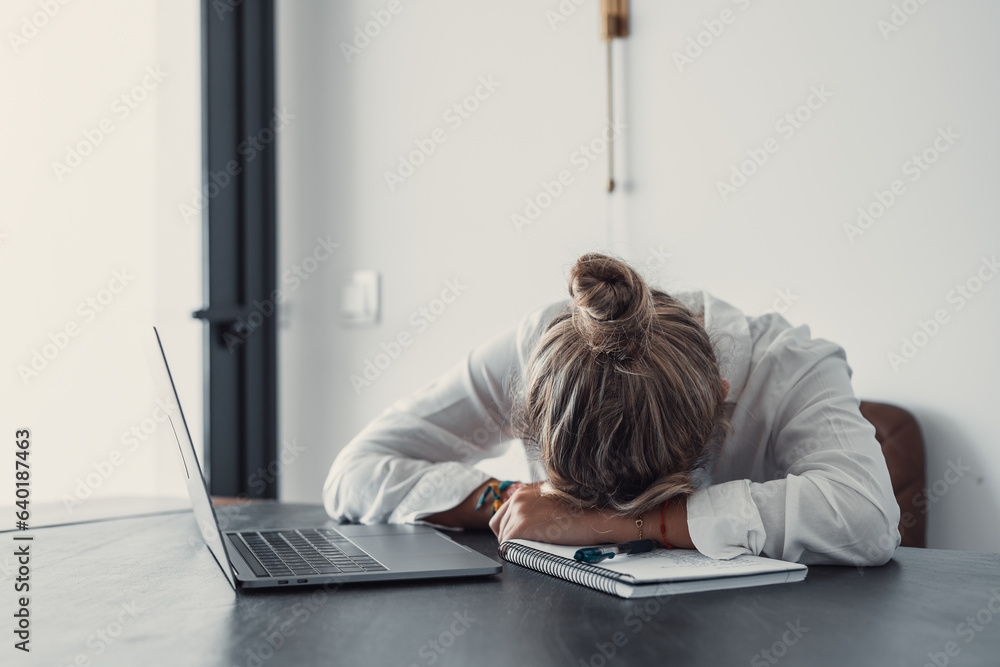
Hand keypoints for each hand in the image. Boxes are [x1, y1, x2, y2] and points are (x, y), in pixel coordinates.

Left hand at [489, 484, 625, 545]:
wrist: (595, 516)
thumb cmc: (581, 512)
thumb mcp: (554, 503)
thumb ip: (538, 509)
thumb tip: (533, 524)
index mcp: (526, 492)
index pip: (503, 513)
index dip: (509, 529)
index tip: (517, 538)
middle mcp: (518, 498)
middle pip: (499, 525)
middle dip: (509, 538)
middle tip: (523, 547)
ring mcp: (518, 511)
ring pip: (503, 537)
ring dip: (515, 546)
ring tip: (533, 550)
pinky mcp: (520, 526)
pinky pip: (507, 546)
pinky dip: (516, 552)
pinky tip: (531, 553)